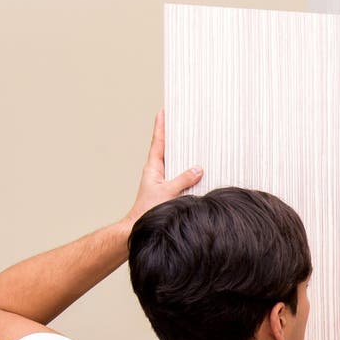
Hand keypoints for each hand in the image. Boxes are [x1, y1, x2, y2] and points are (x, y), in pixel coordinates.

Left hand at [123, 110, 203, 226]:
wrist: (141, 228)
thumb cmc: (148, 212)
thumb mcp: (168, 192)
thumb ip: (183, 179)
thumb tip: (198, 169)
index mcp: (153, 168)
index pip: (158, 142)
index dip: (161, 126)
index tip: (163, 111)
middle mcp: (157, 173)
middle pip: (168, 150)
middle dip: (175, 136)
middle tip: (182, 121)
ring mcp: (163, 183)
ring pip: (176, 164)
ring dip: (184, 155)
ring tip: (194, 142)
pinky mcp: (169, 193)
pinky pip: (181, 178)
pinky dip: (189, 172)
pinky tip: (199, 171)